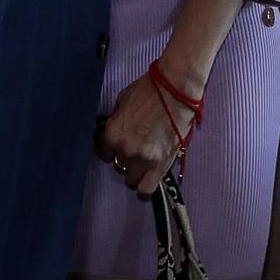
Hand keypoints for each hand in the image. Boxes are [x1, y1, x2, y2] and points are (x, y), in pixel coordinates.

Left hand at [96, 76, 187, 196]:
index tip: (115, 146)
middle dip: (124, 159)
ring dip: (134, 173)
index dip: (109, 149)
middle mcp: (125, 150)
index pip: (102, 153)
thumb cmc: (150, 90)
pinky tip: (145, 180)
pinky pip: (146, 190)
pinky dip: (143, 189)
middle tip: (133, 149)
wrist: (177, 90)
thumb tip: (113, 131)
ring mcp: (144, 159)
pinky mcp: (161, 165)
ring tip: (142, 163)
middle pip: (117, 166)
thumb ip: (116, 121)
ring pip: (131, 181)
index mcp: (113, 133)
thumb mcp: (123, 101)